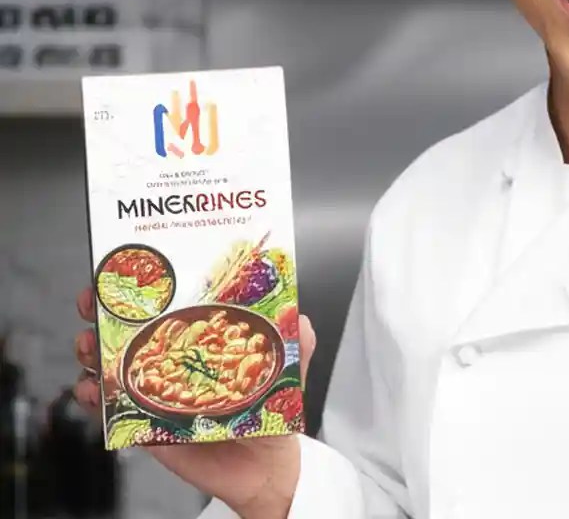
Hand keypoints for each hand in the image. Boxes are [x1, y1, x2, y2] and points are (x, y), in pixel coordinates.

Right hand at [73, 287, 316, 518]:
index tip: (129, 274)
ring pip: (113, 364)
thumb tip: (300, 320)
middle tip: (94, 304)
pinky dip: (95, 398)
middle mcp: (177, 364)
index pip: (173, 309)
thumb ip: (297, 346)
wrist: (263, 470)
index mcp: (206, 346)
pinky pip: (111, 409)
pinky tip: (94, 390)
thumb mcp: (288, 375)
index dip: (149, 290)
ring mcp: (157, 393)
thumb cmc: (271, 417)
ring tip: (92, 347)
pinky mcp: (145, 425)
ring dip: (93, 350)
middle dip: (106, 313)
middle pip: (132, 331)